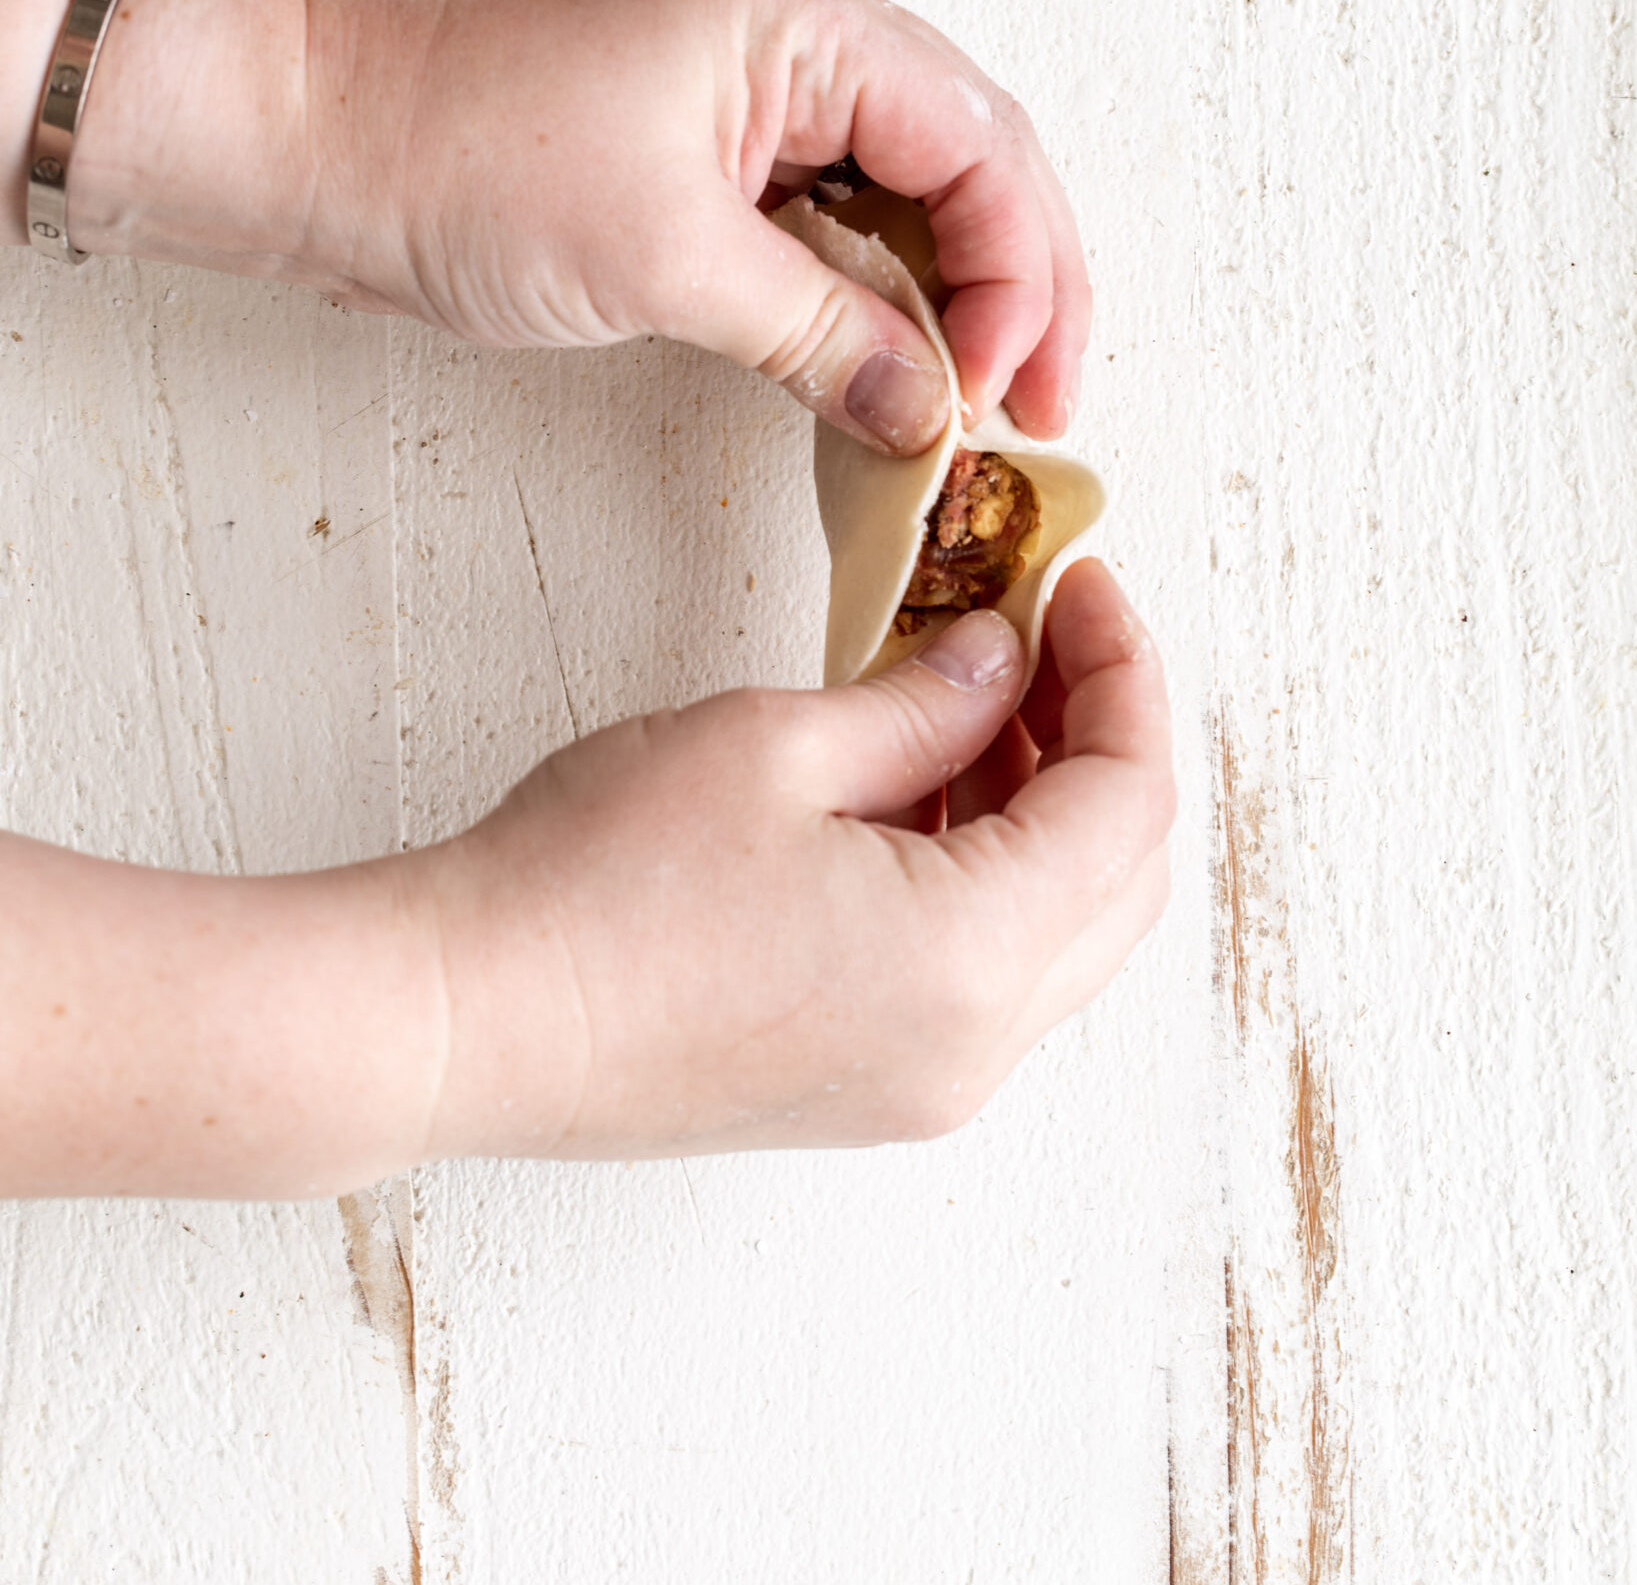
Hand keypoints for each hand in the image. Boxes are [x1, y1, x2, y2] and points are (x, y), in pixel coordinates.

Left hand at [291, 0, 1089, 445]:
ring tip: (986, 398)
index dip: (1018, 275)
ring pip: (918, 186)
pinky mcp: (719, 136)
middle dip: (1023, 284)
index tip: (1002, 390)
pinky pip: (843, 209)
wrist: (324, 152)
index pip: (979, 141)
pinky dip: (881, 289)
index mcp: (803, 11)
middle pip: (975, 154)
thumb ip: (824, 337)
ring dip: (959, 292)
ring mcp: (761, 78)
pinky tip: (900, 362)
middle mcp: (800, 24)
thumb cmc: (459, 160)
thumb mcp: (669, 265)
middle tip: (1045, 404)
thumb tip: (931, 412)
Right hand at [418, 560, 1174, 1161]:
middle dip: (1102, 739)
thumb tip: (1002, 662)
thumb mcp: (779, 744)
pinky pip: (986, 974)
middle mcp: (973, 1046)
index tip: (1081, 587)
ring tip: (975, 689)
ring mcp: (923, 1083)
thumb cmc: (597, 882)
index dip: (1125, 675)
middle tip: (1045, 634)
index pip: (1128, 802)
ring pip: (1061, 933)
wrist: (468, 1018)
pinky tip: (919, 781)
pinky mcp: (866, 1087)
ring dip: (1045, 805)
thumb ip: (925, 702)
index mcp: (972, 958)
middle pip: (1121, 879)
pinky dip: (988, 871)